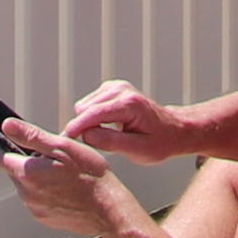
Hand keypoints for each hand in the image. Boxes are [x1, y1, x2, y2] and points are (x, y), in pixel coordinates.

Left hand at [0, 119, 122, 237]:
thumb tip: (7, 126)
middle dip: (27, 161)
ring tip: (62, 173)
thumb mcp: (63, 146)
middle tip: (53, 156)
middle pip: (14, 172)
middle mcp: (27, 195)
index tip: (20, 141)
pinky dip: (47, 192)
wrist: (108, 210)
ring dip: (37, 177)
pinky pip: (38, 200)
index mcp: (28, 174)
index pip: (0, 158)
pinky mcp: (45, 219)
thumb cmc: (90, 177)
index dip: (8, 146)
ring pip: (27, 186)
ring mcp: (36, 209)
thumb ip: (31, 136)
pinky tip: (66, 187)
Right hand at [60, 80, 184, 162]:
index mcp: (129, 104)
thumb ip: (110, 142)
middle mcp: (121, 89)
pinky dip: (93, 117)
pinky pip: (90, 104)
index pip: (93, 114)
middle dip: (84, 128)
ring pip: (84, 106)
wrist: (173, 130)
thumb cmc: (159, 143)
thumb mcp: (138, 150)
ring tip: (107, 138)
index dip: (76, 128)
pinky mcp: (112, 88)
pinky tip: (108, 128)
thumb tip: (86, 134)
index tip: (63, 141)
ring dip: (89, 123)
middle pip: (84, 109)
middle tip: (96, 146)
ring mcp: (116, 87)